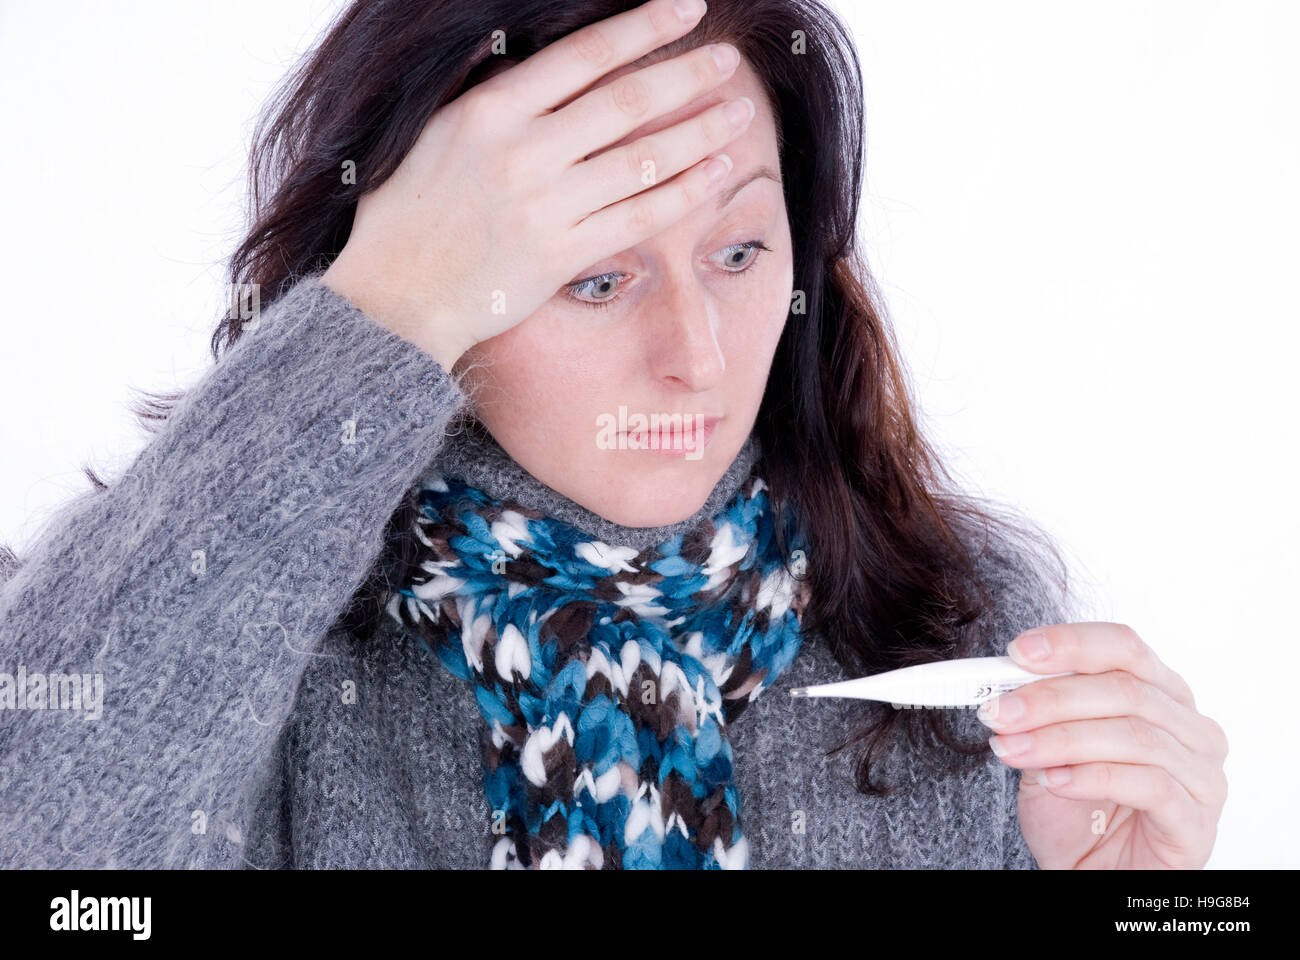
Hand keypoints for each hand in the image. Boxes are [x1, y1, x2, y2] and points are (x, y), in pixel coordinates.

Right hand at [321, 0, 753, 371]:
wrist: (395, 298)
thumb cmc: (407, 212)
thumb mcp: (432, 130)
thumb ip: (488, 88)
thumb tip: (530, 48)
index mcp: (489, 111)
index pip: (585, 56)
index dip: (643, 27)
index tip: (686, 8)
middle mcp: (523, 153)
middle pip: (626, 103)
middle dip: (686, 75)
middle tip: (727, 61)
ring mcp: (546, 206)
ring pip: (642, 160)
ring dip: (698, 133)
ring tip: (737, 115)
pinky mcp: (562, 254)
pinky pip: (638, 217)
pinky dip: (683, 192)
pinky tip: (715, 172)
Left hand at [977, 622, 1227, 868]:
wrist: (1090, 871)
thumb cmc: (1076, 808)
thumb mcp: (1047, 747)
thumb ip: (1037, 712)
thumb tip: (1000, 683)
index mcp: (1160, 693)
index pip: (1123, 646)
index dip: (1070, 643)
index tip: (1018, 652)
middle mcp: (1190, 727)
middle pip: (1125, 690)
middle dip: (1051, 698)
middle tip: (999, 712)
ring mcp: (1202, 775)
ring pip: (1134, 735)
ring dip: (1060, 739)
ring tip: (1011, 750)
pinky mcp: (1196, 821)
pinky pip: (1149, 785)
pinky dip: (1092, 777)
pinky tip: (1054, 781)